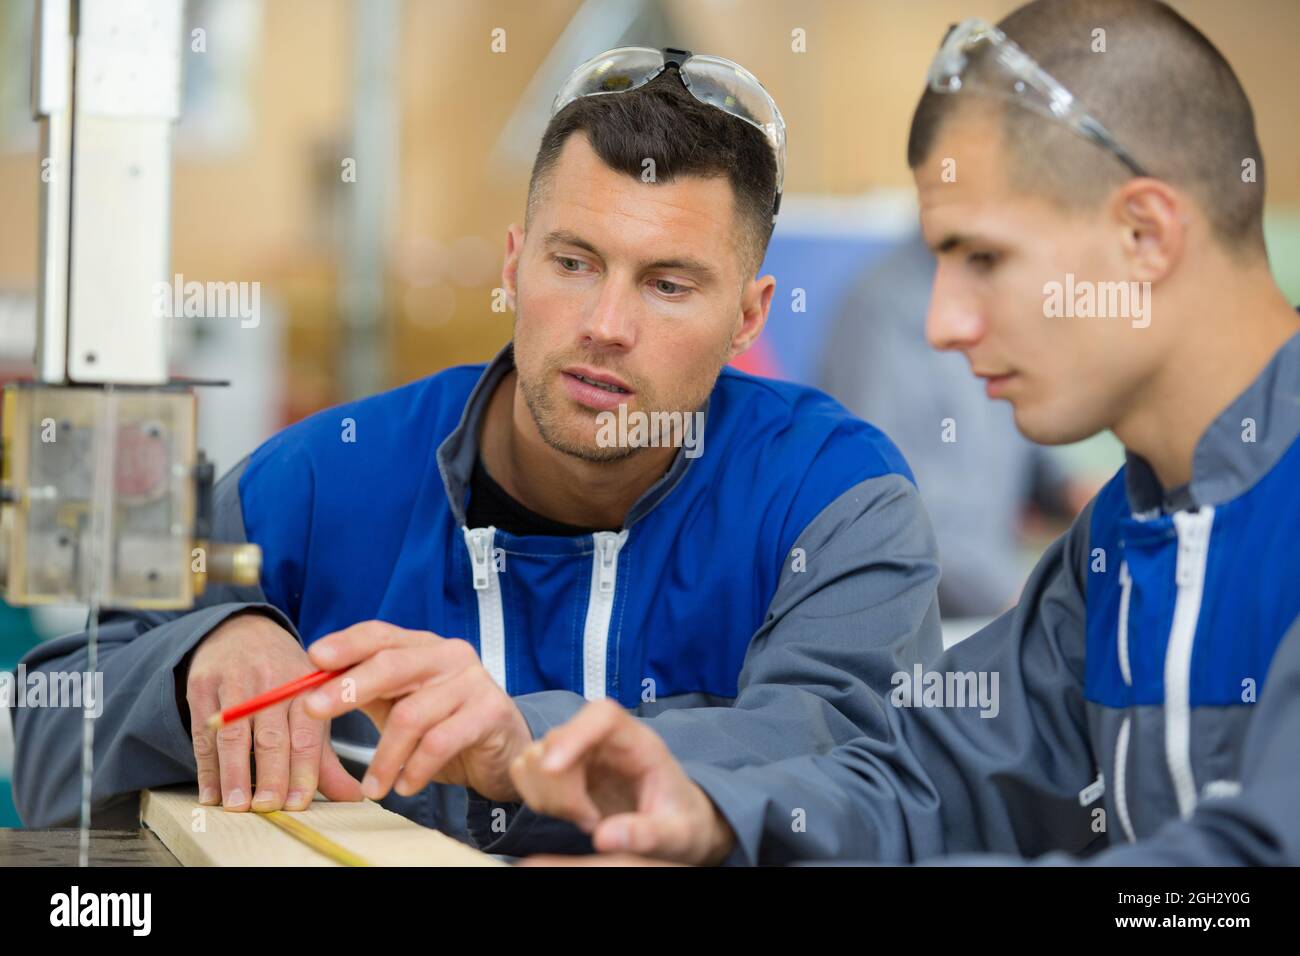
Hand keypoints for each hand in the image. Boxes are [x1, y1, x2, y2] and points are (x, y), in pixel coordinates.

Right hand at [185, 612, 362, 811]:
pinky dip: (206, 767)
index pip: (307, 732)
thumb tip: (351, 798)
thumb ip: (324, 756)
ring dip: (235, 773)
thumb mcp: (310, 704)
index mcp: (306, 685)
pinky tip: (210, 794)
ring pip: (234, 734)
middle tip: (269, 808)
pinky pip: (203, 733)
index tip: (299, 803)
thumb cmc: (282, 679)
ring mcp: (235, 682)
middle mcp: (273, 680)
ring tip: (237, 806)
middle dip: (271, 774)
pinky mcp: (203, 686)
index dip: (304, 769)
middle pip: (272, 735)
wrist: (242, 632)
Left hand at [302, 621, 532, 802]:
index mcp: (424, 646)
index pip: (381, 635)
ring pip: (412, 714)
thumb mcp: (400, 705)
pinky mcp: (490, 711)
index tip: (313, 658)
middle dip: (348, 688)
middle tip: (313, 711)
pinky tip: (405, 786)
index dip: (346, 643)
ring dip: (384, 757)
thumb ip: (365, 693)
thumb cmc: (443, 725)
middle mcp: (450, 655)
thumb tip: (310, 691)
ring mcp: (473, 681)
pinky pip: (440, 742)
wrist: (501, 752)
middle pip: (392, 665)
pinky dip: (416, 769)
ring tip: (372, 788)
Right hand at [508, 698, 736, 864]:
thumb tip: (603, 837)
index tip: (553, 768)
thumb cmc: (682, 822)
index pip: (602, 715)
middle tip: (589, 821)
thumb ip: (645, 834)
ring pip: (535, 756)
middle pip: (558, 739)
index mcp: (639, 742)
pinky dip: (538, 797)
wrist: (677, 823)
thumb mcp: (675, 834)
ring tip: (585, 819)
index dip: (573, 734)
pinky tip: (571, 814)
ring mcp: (580, 750)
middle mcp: (605, 739)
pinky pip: (527, 772)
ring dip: (547, 795)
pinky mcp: (563, 766)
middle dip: (561, 789)